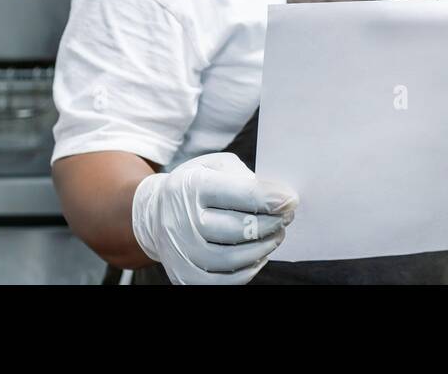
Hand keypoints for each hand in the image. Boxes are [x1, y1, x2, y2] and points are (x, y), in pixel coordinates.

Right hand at [131, 151, 297, 283]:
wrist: (155, 213)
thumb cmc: (195, 186)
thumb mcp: (216, 166)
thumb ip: (246, 177)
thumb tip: (278, 197)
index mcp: (191, 185)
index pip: (240, 194)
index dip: (271, 199)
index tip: (291, 200)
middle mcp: (182, 220)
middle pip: (239, 229)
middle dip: (271, 223)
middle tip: (287, 216)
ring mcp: (181, 252)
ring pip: (234, 258)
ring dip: (264, 247)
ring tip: (276, 234)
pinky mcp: (184, 276)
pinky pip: (225, 281)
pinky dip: (249, 269)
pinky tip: (258, 255)